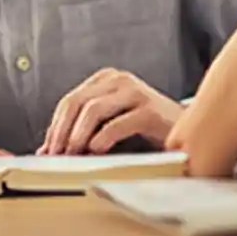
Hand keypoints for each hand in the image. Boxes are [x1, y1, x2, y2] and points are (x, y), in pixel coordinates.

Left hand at [40, 69, 182, 155]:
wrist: (190, 132)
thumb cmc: (147, 130)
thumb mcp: (110, 125)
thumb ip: (82, 132)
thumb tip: (46, 151)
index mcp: (105, 80)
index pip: (69, 101)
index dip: (54, 126)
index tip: (47, 151)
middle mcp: (119, 80)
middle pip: (76, 102)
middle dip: (61, 131)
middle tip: (55, 156)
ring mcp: (135, 92)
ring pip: (92, 110)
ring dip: (77, 136)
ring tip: (72, 155)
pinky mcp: (150, 109)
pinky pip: (118, 123)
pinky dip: (102, 138)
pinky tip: (96, 151)